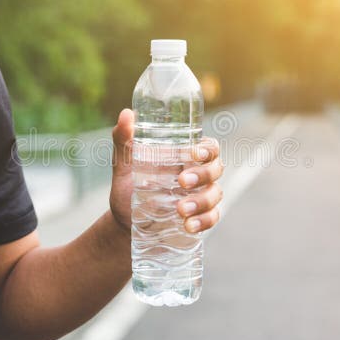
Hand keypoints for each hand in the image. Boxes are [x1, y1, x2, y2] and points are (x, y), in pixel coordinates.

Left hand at [109, 108, 224, 233]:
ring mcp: (201, 197)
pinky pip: (212, 218)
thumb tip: (126, 113)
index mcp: (185, 157)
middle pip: (217, 169)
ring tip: (179, 210)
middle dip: (203, 175)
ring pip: (216, 194)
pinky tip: (188, 226)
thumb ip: (123, 140)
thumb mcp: (123, 166)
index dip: (207, 150)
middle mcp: (198, 175)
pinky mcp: (200, 219)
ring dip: (201, 201)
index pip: (209, 148)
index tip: (193, 154)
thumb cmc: (128, 189)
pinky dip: (203, 221)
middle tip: (182, 181)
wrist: (124, 224)